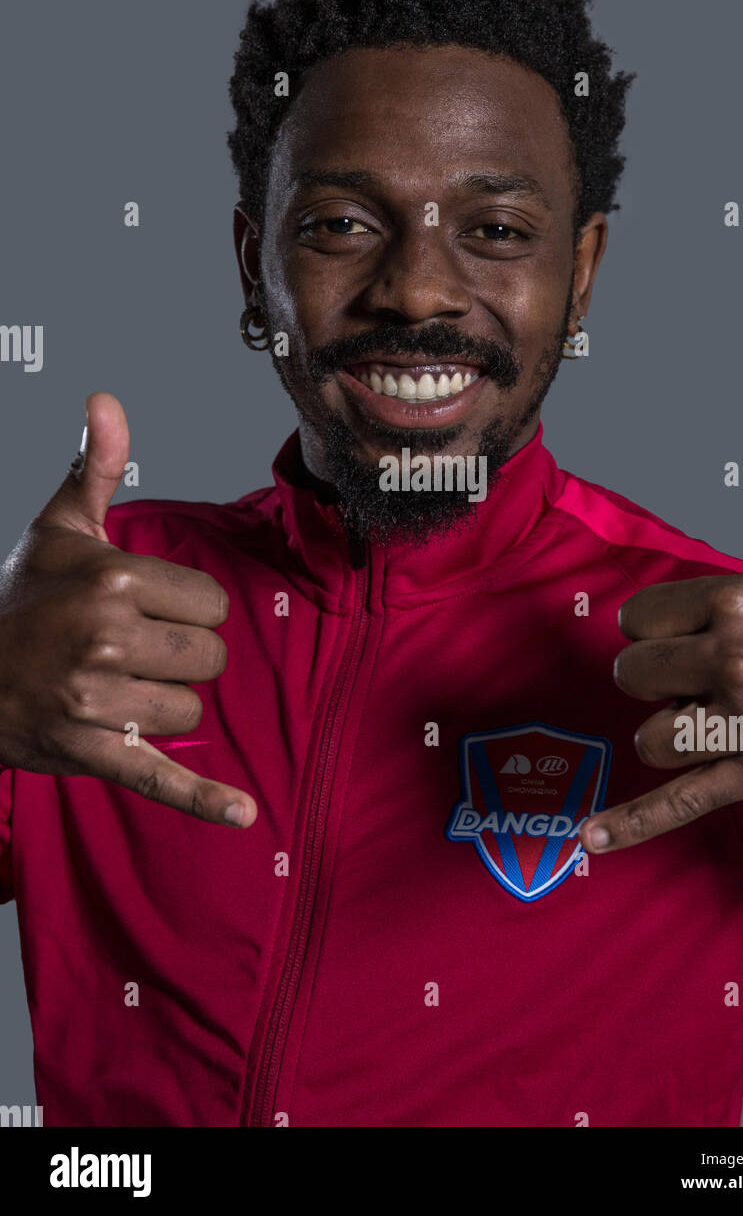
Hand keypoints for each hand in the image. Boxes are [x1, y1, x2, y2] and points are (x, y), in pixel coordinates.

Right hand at [0, 392, 256, 827]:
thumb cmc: (21, 597)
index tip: (146, 610)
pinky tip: (246, 816)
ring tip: (114, 690)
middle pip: (209, 658)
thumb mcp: (58, 527)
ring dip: (165, 706)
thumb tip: (106, 399)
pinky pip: (162, 780)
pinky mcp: (91, 754)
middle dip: (179, 657)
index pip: (212, 603)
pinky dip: (206, 801)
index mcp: (114, 579)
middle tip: (128, 653)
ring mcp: (97, 702)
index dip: (187, 609)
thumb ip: (94, 465)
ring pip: (191, 712)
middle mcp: (108, 639)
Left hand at [580, 408, 742, 852]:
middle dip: (660, 681)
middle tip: (710, 681)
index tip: (699, 635)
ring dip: (673, 734)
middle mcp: (737, 658)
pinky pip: (678, 800)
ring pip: (651, 734)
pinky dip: (633, 825)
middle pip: (633, 675)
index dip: (659, 630)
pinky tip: (591, 842)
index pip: (637, 619)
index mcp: (737, 600)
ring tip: (723, 722)